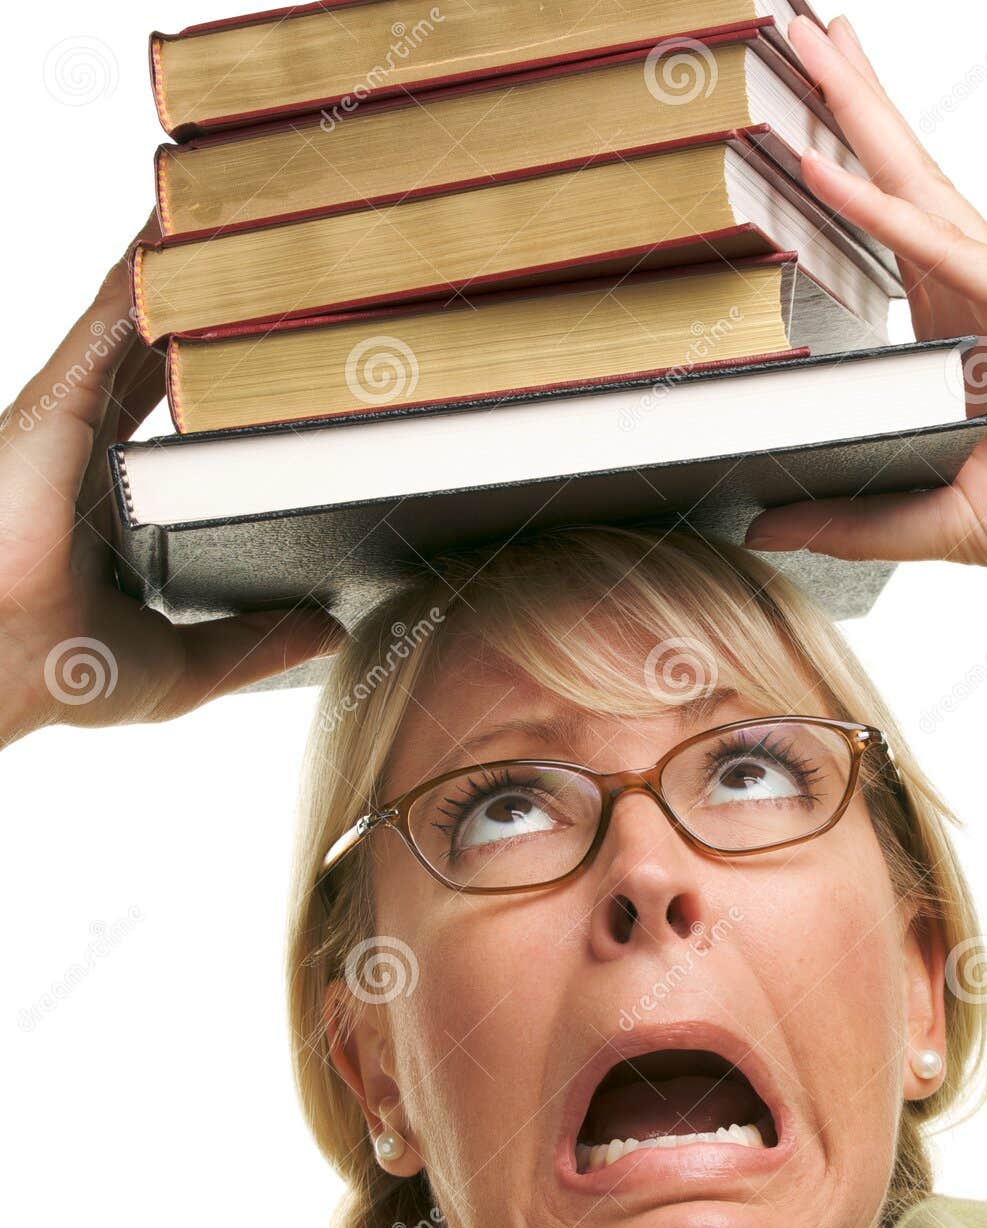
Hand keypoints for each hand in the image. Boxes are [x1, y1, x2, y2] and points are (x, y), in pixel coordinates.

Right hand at [0, 217, 345, 745]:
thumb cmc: (59, 670)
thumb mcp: (184, 661)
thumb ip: (255, 642)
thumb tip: (329, 629)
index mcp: (114, 497)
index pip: (182, 415)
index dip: (225, 373)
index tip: (281, 344)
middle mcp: (91, 444)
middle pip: (164, 348)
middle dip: (212, 301)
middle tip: (277, 252)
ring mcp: (71, 413)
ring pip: (138, 318)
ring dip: (184, 262)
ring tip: (243, 200)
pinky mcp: (58, 397)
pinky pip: (109, 318)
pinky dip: (143, 269)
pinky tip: (183, 220)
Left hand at [743, 12, 986, 584]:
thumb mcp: (922, 521)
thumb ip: (842, 519)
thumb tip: (762, 526)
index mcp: (947, 335)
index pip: (877, 236)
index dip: (836, 177)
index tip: (788, 126)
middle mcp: (969, 297)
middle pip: (894, 180)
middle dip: (847, 102)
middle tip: (794, 30)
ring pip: (914, 186)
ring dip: (859, 114)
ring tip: (814, 44)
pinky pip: (938, 248)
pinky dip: (879, 207)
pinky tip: (826, 164)